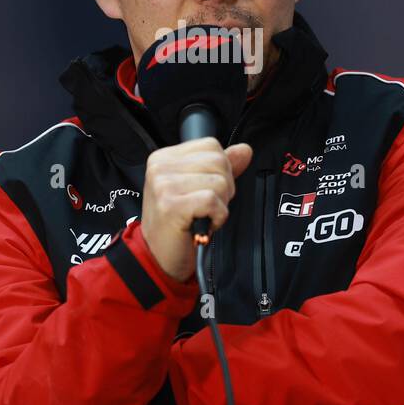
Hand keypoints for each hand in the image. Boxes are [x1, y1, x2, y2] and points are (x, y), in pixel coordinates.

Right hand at [140, 137, 252, 283]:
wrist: (158, 259)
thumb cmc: (177, 225)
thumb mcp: (196, 189)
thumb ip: (220, 167)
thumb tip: (244, 150)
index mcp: (164, 157)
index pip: (211, 145)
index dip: (220, 170)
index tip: (205, 191)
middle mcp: (160, 167)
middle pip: (219, 161)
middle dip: (223, 188)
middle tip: (204, 208)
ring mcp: (164, 185)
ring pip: (220, 181)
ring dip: (220, 205)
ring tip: (202, 216)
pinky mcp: (171, 205)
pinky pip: (213, 200)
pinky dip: (217, 217)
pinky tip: (204, 225)